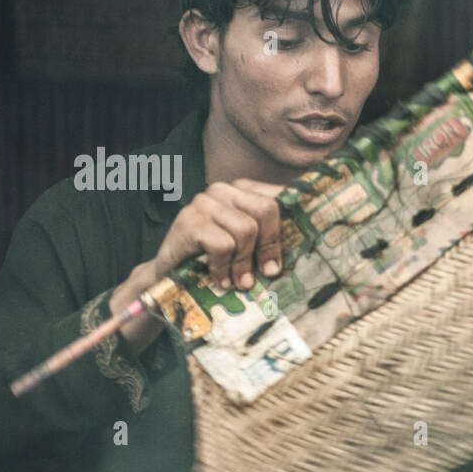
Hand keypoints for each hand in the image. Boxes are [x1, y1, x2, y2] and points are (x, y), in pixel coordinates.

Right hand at [111, 178, 284, 351]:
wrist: (167, 276)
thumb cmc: (214, 261)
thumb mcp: (246, 249)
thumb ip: (268, 241)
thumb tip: (305, 249)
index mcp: (242, 190)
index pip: (279, 196)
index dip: (291, 224)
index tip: (294, 248)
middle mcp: (223, 190)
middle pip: (267, 209)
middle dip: (269, 245)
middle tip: (267, 273)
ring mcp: (204, 202)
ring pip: (246, 230)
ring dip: (244, 263)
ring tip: (239, 282)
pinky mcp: (189, 220)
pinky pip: (223, 244)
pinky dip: (224, 267)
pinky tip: (220, 280)